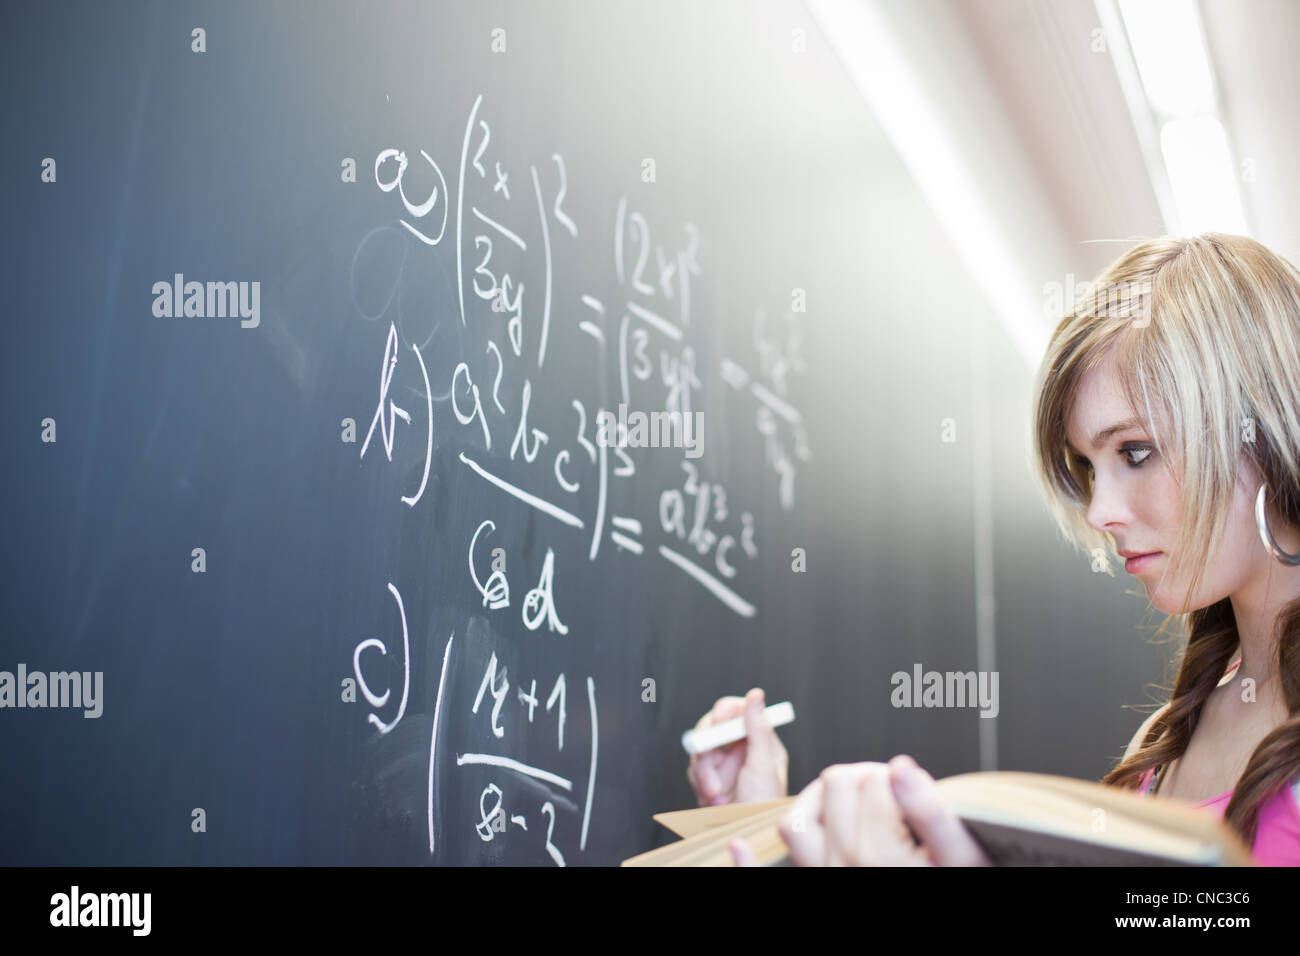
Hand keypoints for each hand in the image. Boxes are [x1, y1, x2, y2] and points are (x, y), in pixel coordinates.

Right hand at [687, 688, 788, 807]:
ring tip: (716, 794)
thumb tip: (756, 695)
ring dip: (704, 772)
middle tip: (707, 761)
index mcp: (760, 742)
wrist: (747, 838)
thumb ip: (758, 730)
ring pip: (700, 750)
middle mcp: (741, 750)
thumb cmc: (764, 807)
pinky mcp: (710, 779)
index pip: (737, 711)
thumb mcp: (763, 767)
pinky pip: (694, 770)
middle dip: (708, 748)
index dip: (724, 712)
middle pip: (713, 728)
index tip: (718, 721)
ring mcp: (725, 765)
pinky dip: (699, 784)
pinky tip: (713, 799)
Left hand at [730, 754, 990, 865]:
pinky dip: (747, 862)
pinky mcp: (811, 890)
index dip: (892, 773)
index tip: (906, 783)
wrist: (940, 941)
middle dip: (860, 778)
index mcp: (882, 853)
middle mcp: (845, 866)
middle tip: (886, 793)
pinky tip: (738, 847)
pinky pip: (766, 878)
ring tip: (850, 805)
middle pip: (835, 786)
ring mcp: (824, 878)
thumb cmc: (958, 885)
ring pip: (796, 820)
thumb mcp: (961, 855)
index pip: (871, 780)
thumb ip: (931, 811)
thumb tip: (901, 768)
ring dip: (817, 802)